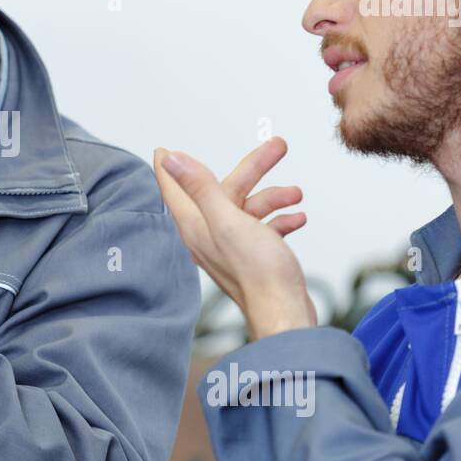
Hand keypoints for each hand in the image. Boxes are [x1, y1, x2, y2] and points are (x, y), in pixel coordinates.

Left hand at [153, 137, 315, 339]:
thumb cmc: (258, 272)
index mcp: (195, 225)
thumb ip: (200, 187)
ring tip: (297, 194)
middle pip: (224, 191)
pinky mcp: (252, 258)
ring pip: (247, 209)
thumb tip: (170, 159)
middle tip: (278, 147)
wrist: (285, 312)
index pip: (175, 189)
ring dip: (273, 197)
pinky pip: (262, 230)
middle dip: (253, 169)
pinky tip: (298, 218)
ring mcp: (230, 247)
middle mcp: (208, 236)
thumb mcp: (227, 220)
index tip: (162, 149)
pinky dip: (279, 220)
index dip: (170, 166)